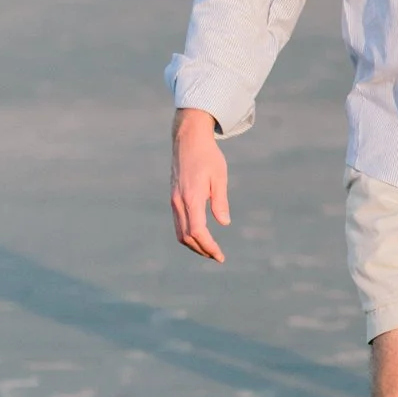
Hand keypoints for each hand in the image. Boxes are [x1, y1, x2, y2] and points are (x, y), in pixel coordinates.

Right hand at [171, 108, 230, 261]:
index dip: (209, 246)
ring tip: (209, 250)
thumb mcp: (219, 176)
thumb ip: (220, 201)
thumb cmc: (208, 156)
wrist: (188, 140)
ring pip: (179, 232)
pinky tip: (199, 236)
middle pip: (186, 236)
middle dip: (202, 250)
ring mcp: (173, 200)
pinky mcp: (173, 197)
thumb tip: (224, 223)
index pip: (197, 231)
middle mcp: (178, 201)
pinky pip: (177, 223)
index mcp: (191, 197)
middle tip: (217, 256)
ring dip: (193, 245)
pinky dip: (187, 234)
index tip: (220, 255)